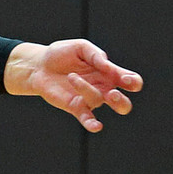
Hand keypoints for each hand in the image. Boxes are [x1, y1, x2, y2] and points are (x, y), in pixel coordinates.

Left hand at [4, 40, 142, 131]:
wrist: (39, 65)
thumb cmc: (62, 54)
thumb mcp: (81, 47)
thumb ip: (96, 55)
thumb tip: (108, 66)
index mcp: (109, 73)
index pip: (130, 81)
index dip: (133, 82)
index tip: (124, 79)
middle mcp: (103, 88)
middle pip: (123, 103)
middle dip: (121, 101)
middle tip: (112, 94)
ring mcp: (89, 99)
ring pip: (98, 101)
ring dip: (85, 88)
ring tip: (71, 77)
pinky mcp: (75, 107)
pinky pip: (88, 119)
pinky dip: (92, 124)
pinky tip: (96, 126)